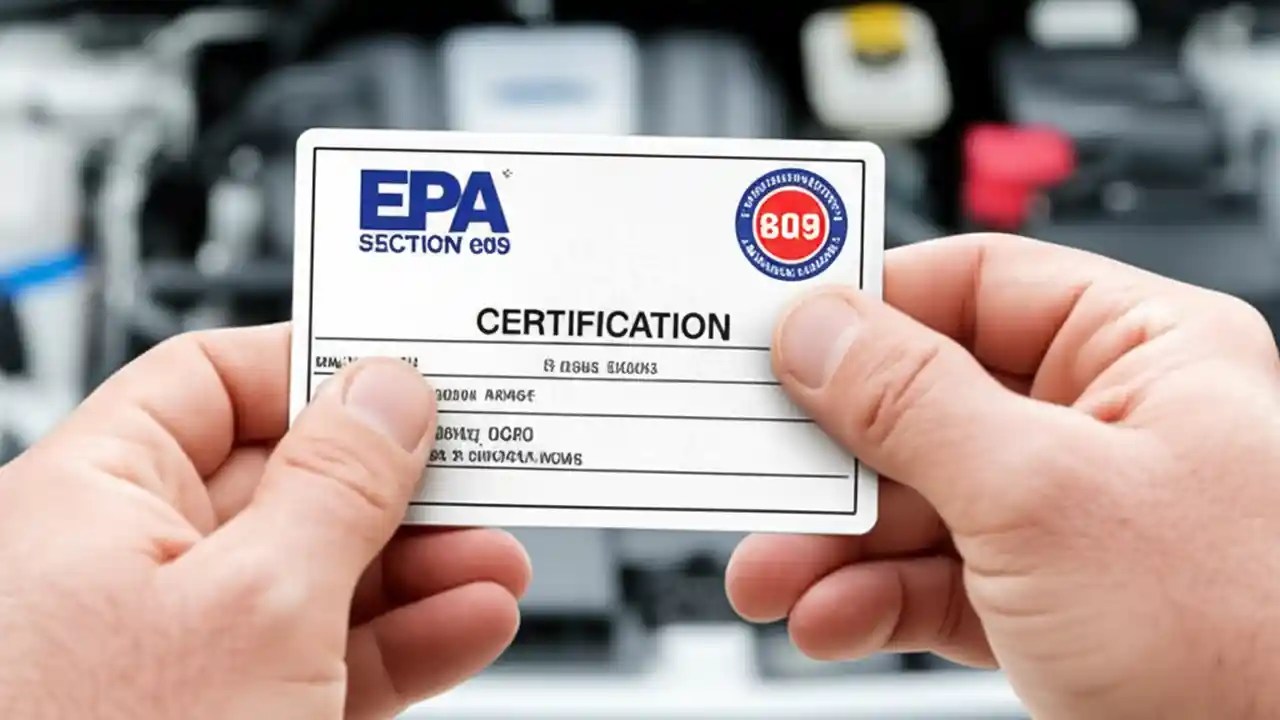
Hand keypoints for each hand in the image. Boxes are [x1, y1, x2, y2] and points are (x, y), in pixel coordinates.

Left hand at [0, 324, 529, 719]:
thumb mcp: (257, 603)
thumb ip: (336, 485)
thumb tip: (389, 392)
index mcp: (90, 502)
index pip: (213, 381)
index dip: (318, 365)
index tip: (410, 369)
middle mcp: (125, 570)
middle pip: (285, 483)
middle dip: (395, 484)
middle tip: (483, 470)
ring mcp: (179, 656)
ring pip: (318, 578)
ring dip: (419, 568)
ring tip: (498, 557)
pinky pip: (325, 659)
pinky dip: (402, 643)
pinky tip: (468, 623)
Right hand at [726, 234, 1279, 718]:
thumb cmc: (1249, 639)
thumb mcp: (1042, 495)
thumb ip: (912, 402)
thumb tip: (816, 330)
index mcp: (1141, 353)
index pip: (972, 286)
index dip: (867, 306)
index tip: (777, 335)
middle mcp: (1106, 426)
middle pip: (926, 403)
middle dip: (834, 456)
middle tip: (760, 468)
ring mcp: (1075, 521)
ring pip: (921, 503)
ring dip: (837, 544)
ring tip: (774, 574)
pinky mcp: (1051, 604)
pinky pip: (939, 580)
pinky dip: (875, 601)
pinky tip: (830, 618)